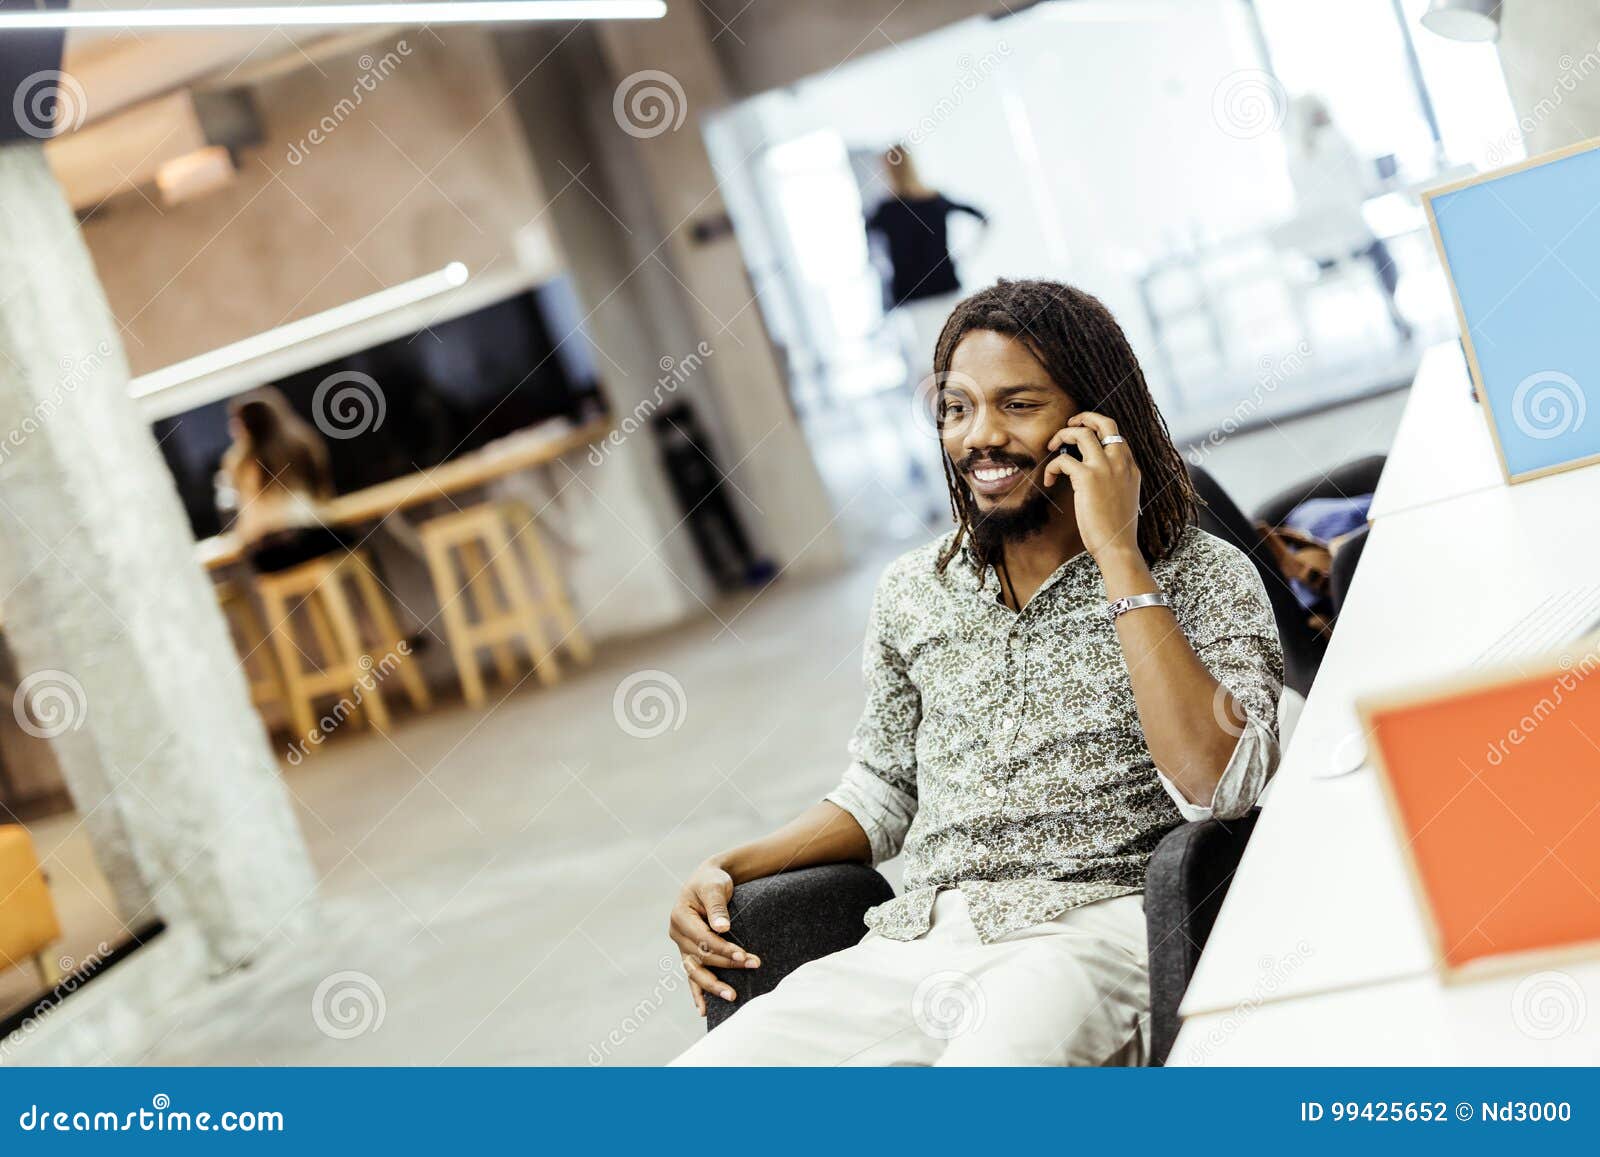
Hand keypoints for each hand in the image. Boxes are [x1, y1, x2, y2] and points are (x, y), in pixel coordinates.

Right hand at [667, 860, 759, 1015]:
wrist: (708, 880)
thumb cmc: (712, 881)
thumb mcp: (715, 886)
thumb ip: (717, 906)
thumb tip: (723, 928)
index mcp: (680, 917)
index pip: (703, 939)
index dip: (723, 949)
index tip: (744, 955)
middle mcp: (677, 934)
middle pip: (702, 956)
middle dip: (728, 963)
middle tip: (754, 965)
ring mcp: (681, 946)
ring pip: (694, 971)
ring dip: (712, 986)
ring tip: (732, 996)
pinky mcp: (689, 953)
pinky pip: (691, 975)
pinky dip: (696, 992)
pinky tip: (703, 1010)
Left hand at [1044, 411, 1142, 562]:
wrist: (1118, 547)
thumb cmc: (1117, 529)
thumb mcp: (1124, 497)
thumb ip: (1116, 479)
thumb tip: (1096, 474)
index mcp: (1131, 466)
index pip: (1116, 434)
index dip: (1097, 430)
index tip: (1081, 437)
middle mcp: (1121, 461)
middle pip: (1104, 422)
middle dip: (1083, 417)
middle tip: (1068, 425)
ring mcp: (1105, 467)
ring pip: (1082, 433)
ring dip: (1062, 435)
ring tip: (1051, 447)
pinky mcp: (1088, 477)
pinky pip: (1062, 459)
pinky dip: (1051, 467)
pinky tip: (1049, 480)